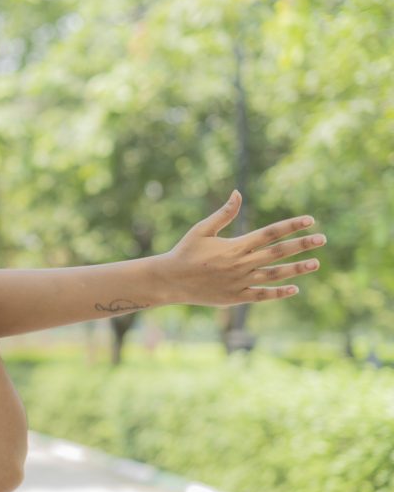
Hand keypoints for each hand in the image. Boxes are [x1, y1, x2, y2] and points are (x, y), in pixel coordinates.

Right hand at [158, 190, 325, 305]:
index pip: (270, 233)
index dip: (291, 226)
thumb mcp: (201, 229)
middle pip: (278, 253)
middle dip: (302, 245)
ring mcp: (239, 282)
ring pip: (274, 275)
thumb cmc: (185, 252)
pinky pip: (262, 295)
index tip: (310, 220)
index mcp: (234, 245)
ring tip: (316, 263)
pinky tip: (294, 288)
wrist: (170, 280)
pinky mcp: (235, 298)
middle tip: (322, 239)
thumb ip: (224, 213)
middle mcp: (240, 264)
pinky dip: (278, 292)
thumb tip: (238, 193)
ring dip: (297, 269)